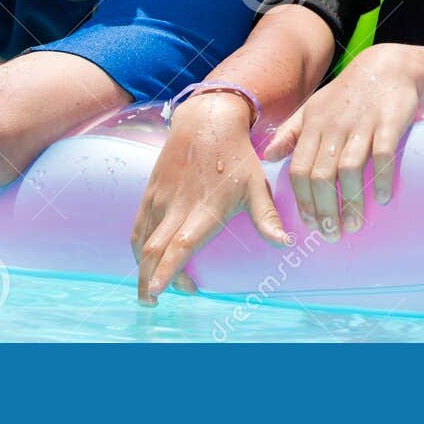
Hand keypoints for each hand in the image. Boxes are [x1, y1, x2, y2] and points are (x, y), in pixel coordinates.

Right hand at [130, 92, 289, 302]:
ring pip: (142, 242)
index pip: (180, 246)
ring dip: (143, 268)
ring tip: (151, 288)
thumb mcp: (257, 186)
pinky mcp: (150, 194)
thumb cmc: (237, 157)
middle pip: (154, 251)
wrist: (207, 121)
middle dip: (149, 281)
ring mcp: (160, 200)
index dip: (167, 270)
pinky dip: (138, 249)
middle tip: (153, 302)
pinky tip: (145, 260)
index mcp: (204, 209)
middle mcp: (177, 207)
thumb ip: (267, 217)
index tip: (157, 292)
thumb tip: (285, 244)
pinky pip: (138, 228)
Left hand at [263, 42, 419, 239]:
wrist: (388, 66)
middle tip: (331, 234)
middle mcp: (334, 126)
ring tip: (353, 226)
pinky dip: (381, 179)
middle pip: (321, 175)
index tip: (309, 225)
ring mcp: (362, 124)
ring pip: (349, 169)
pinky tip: (382, 199)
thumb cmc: (346, 94)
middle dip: (324, 210)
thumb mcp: (314, 107)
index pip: (300, 169)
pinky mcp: (389, 122)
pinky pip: (382, 155)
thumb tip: (268, 157)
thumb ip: (291, 132)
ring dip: (351, 202)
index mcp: (314, 125)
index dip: (302, 200)